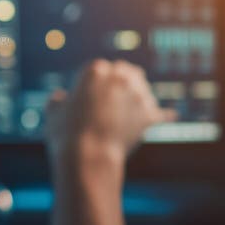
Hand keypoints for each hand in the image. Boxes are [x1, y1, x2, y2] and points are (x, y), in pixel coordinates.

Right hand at [45, 59, 177, 166]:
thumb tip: (60, 97)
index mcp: (95, 70)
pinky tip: (171, 115)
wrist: (87, 156)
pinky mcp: (149, 116)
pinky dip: (164, 115)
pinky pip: (161, 114)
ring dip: (139, 96)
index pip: (100, 68)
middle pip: (127, 71)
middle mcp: (120, 77)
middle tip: (113, 96)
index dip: (93, 82)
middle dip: (121, 80)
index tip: (87, 97)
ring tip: (131, 109)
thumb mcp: (53, 112)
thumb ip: (57, 100)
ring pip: (144, 90)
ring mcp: (137, 96)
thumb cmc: (65, 134)